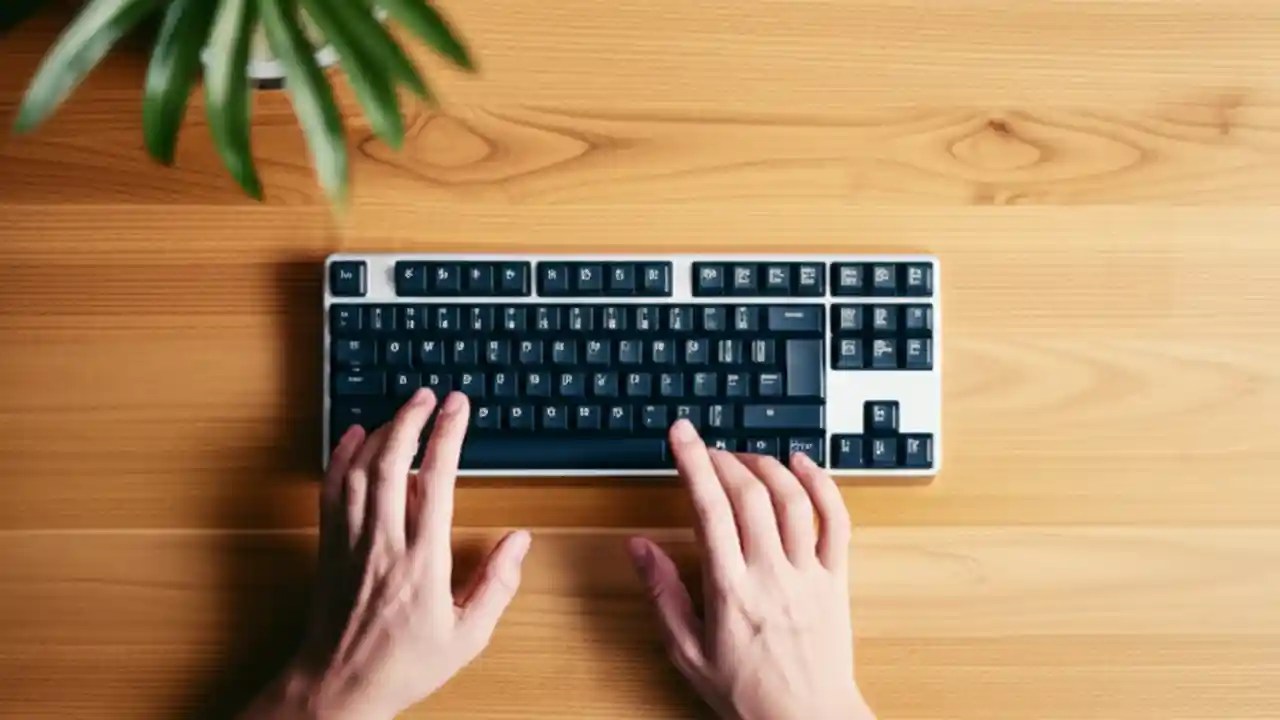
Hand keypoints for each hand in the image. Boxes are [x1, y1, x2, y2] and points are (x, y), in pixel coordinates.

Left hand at [242, 390, 530, 719]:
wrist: (337, 689)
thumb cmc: (402, 666)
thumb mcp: (467, 637)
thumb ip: (497, 585)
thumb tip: (519, 542)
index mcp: (421, 561)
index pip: (435, 482)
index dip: (448, 436)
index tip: (458, 407)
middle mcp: (383, 543)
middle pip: (392, 463)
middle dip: (411, 419)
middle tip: (428, 395)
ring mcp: (351, 543)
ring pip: (359, 471)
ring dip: (380, 432)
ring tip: (401, 410)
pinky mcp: (329, 548)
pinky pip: (332, 491)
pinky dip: (341, 457)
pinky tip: (354, 437)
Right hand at [630, 420, 873, 719]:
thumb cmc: (747, 694)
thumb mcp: (687, 652)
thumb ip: (662, 595)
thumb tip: (639, 547)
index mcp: (730, 592)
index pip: (709, 510)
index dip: (693, 464)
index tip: (681, 435)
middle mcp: (771, 575)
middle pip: (750, 495)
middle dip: (723, 458)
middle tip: (705, 448)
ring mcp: (809, 574)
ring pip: (792, 500)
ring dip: (767, 466)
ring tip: (744, 457)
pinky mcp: (836, 579)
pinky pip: (836, 520)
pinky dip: (821, 484)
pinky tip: (802, 464)